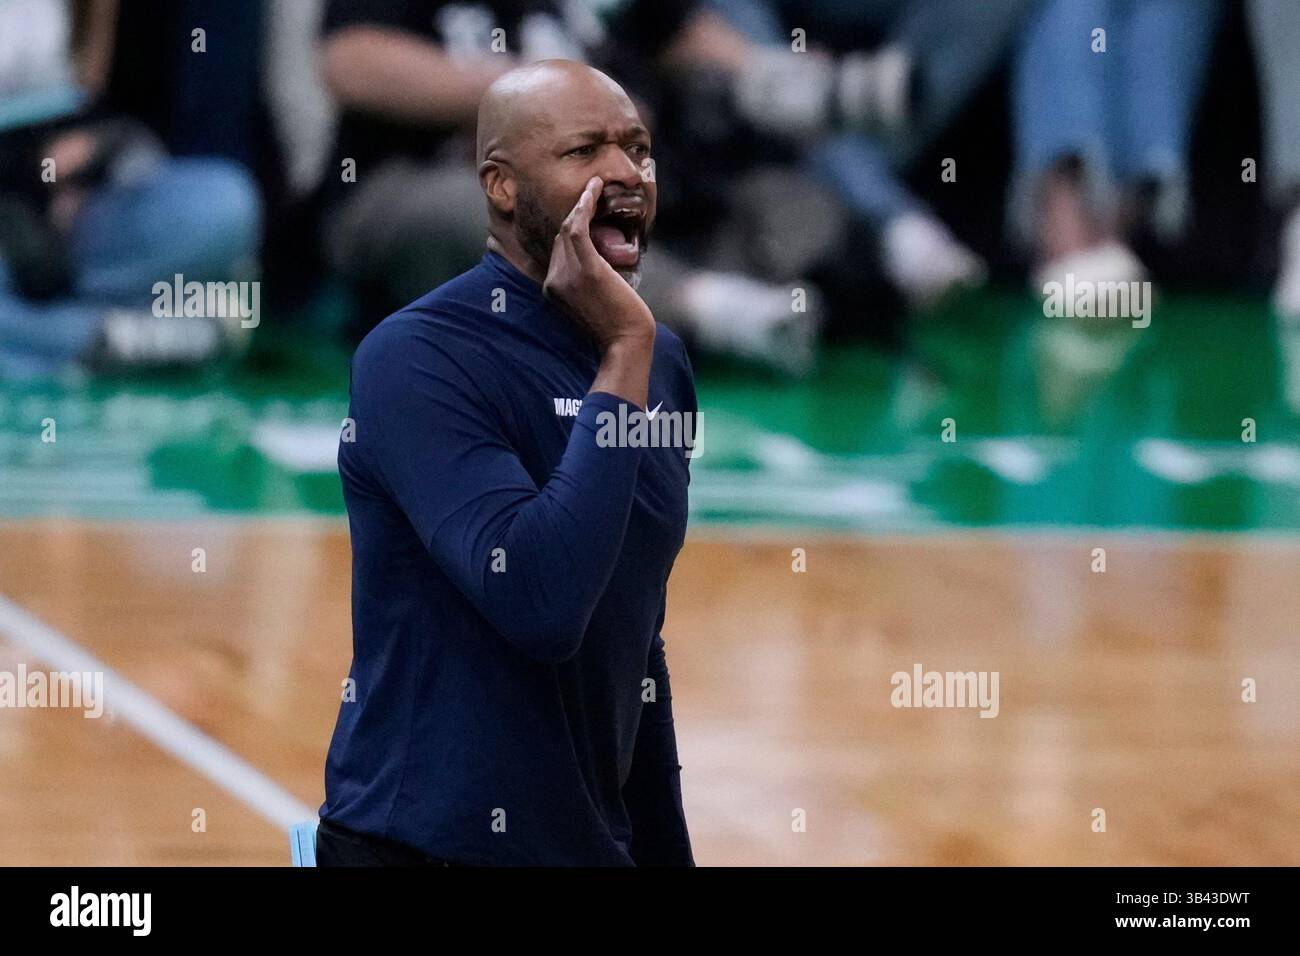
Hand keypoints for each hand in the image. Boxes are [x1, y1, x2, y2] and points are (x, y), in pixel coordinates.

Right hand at [543, 176, 654, 352]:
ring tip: (595, 186)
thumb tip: (600, 263)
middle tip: (591, 192)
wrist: (625, 344)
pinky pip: (578, 229)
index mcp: (553, 290)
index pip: (558, 250)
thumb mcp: (593, 303)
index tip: (583, 211)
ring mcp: (568, 275)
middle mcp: (554, 280)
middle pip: (560, 236)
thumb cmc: (618, 327)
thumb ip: (587, 283)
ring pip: (567, 228)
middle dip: (575, 212)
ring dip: (581, 203)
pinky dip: (585, 206)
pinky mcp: (587, 270)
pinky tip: (594, 192)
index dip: (570, 228)